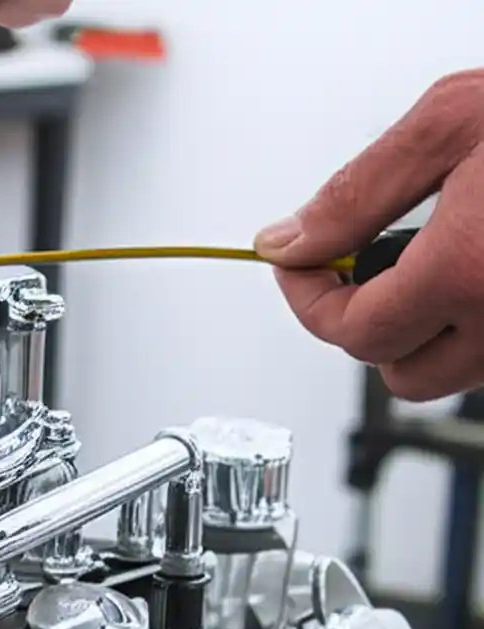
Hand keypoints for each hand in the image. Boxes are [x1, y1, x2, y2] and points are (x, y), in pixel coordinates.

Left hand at [255, 69, 483, 400]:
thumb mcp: (448, 124)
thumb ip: (356, 194)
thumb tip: (291, 241)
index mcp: (472, 271)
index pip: (353, 335)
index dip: (308, 300)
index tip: (299, 264)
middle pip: (400, 376)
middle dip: (364, 325)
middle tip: (355, 266)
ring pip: (456, 370)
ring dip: (423, 328)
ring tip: (426, 256)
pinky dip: (476, 321)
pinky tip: (476, 264)